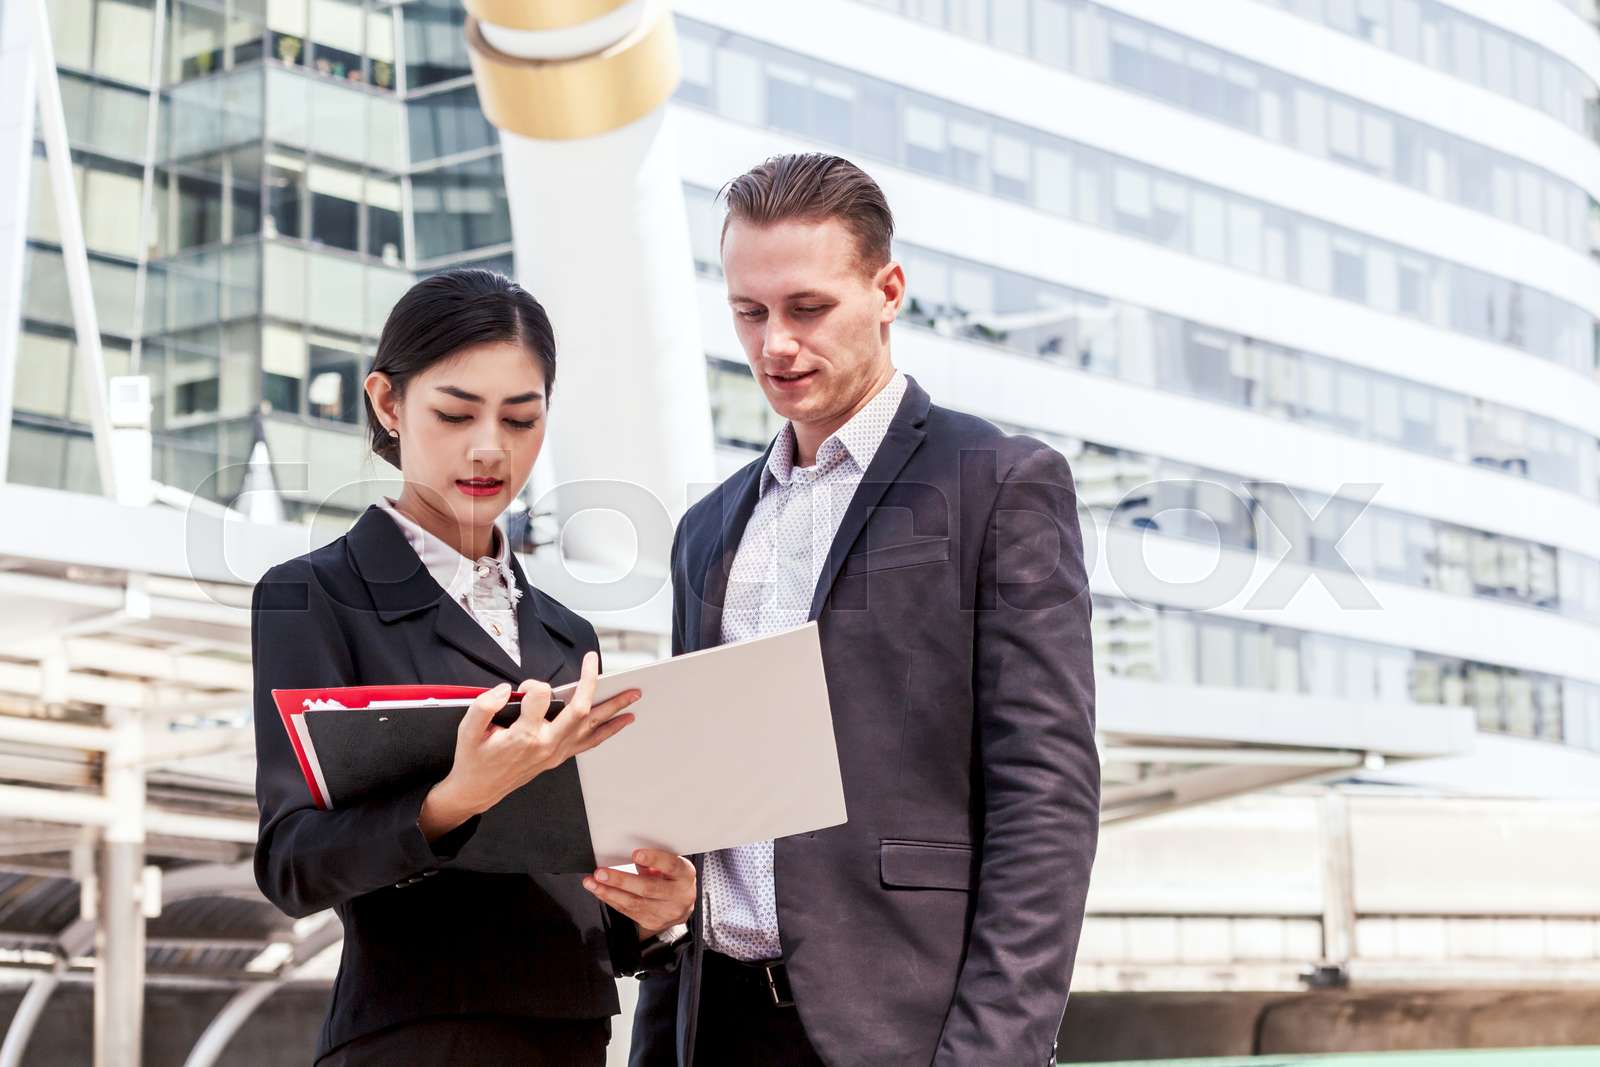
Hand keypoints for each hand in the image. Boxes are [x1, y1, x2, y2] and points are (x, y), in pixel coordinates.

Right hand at [419, 652, 639, 839]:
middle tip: (595, 664)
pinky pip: (591, 742)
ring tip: (633, 694)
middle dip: (591, 684)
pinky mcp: (559, 756)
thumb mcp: (468, 730)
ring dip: (614, 709)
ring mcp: (556, 752)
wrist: (478, 790)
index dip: (534, 684)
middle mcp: (546, 743)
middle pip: (579, 710)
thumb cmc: (475, 759)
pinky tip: (623, 720)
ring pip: (592, 727)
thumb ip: (484, 706)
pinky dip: (610, 730)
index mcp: (524, 735)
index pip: (540, 697)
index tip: (524, 687)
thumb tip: (504, 689)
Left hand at [582, 849, 695, 938]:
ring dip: (609, 892)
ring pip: (634, 903)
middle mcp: (679, 895)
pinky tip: (600, 892)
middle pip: (648, 888)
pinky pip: (628, 911)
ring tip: (592, 883)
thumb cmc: (673, 878)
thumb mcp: (670, 865)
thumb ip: (654, 861)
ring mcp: (666, 912)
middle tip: (600, 873)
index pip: (671, 865)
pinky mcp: (652, 922)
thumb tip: (632, 857)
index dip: (654, 859)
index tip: (635, 854)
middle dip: (621, 880)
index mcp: (685, 875)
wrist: (682, 905)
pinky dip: (611, 900)